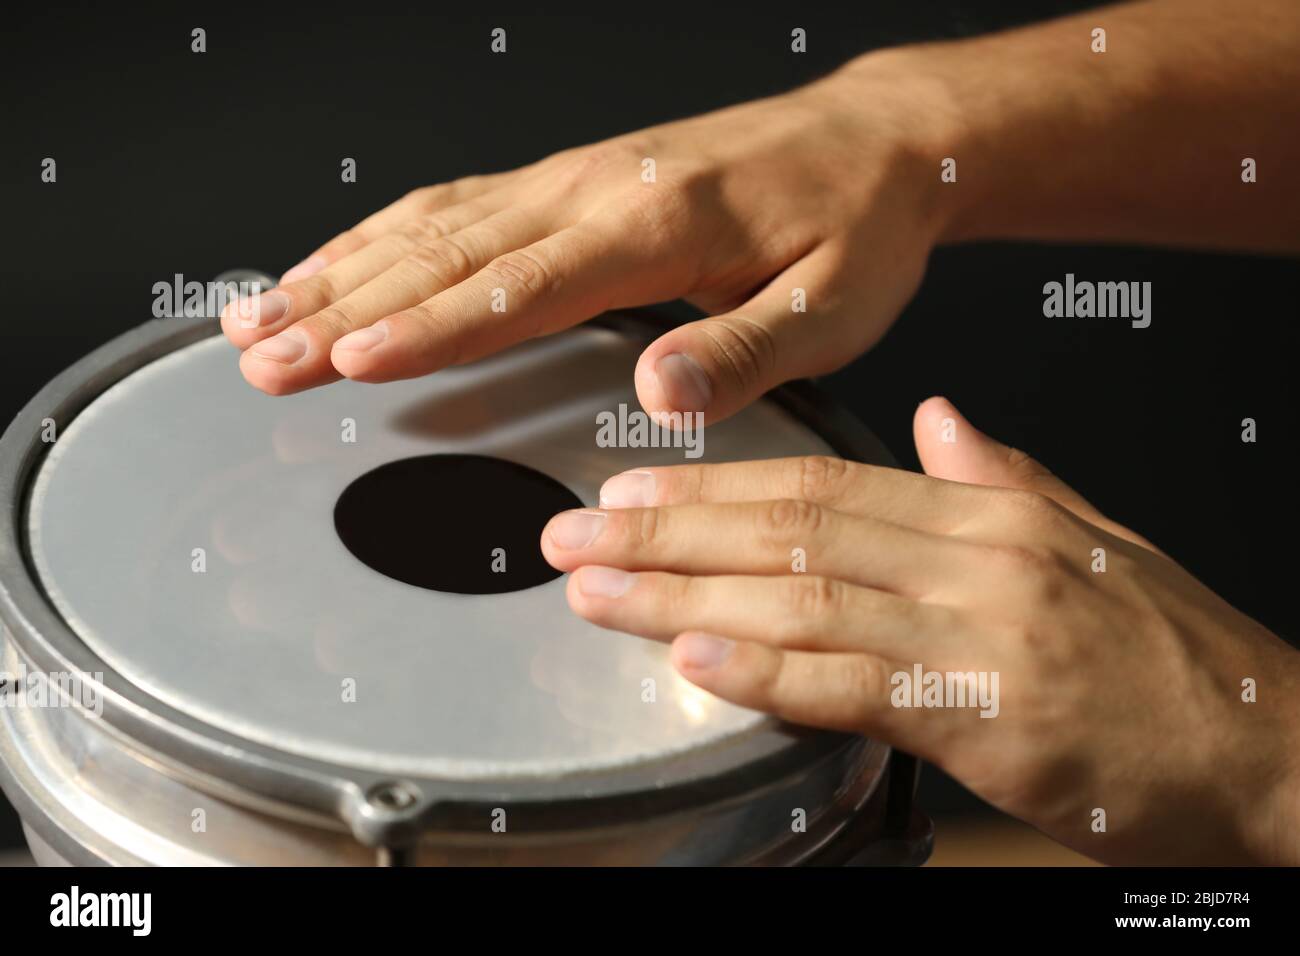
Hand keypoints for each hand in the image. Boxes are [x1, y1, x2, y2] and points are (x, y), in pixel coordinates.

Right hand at [220, 57, 944, 419]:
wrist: (874, 145)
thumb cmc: (855, 228)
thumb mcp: (833, 309)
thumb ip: (742, 353)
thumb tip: (659, 391)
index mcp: (655, 225)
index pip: (520, 285)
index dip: (428, 326)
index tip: (349, 359)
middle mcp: (596, 190)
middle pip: (445, 251)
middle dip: (344, 308)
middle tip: (262, 359)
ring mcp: (575, 180)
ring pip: (431, 221)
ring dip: (338, 269)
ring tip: (259, 316)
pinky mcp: (572, 183)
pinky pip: (455, 204)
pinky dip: (380, 237)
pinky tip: (335, 264)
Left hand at [540, 397, 1299, 864]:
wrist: (1268, 745)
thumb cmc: (1171, 653)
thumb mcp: (1087, 536)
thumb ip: (999, 475)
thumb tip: (937, 421)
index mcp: (985, 510)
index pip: (819, 482)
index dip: (713, 485)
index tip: (630, 488)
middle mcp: (973, 555)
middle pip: (790, 529)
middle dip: (668, 532)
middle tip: (575, 534)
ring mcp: (980, 632)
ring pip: (803, 598)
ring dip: (684, 597)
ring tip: (597, 593)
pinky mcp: (990, 716)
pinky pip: (856, 686)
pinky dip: (767, 672)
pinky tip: (692, 663)